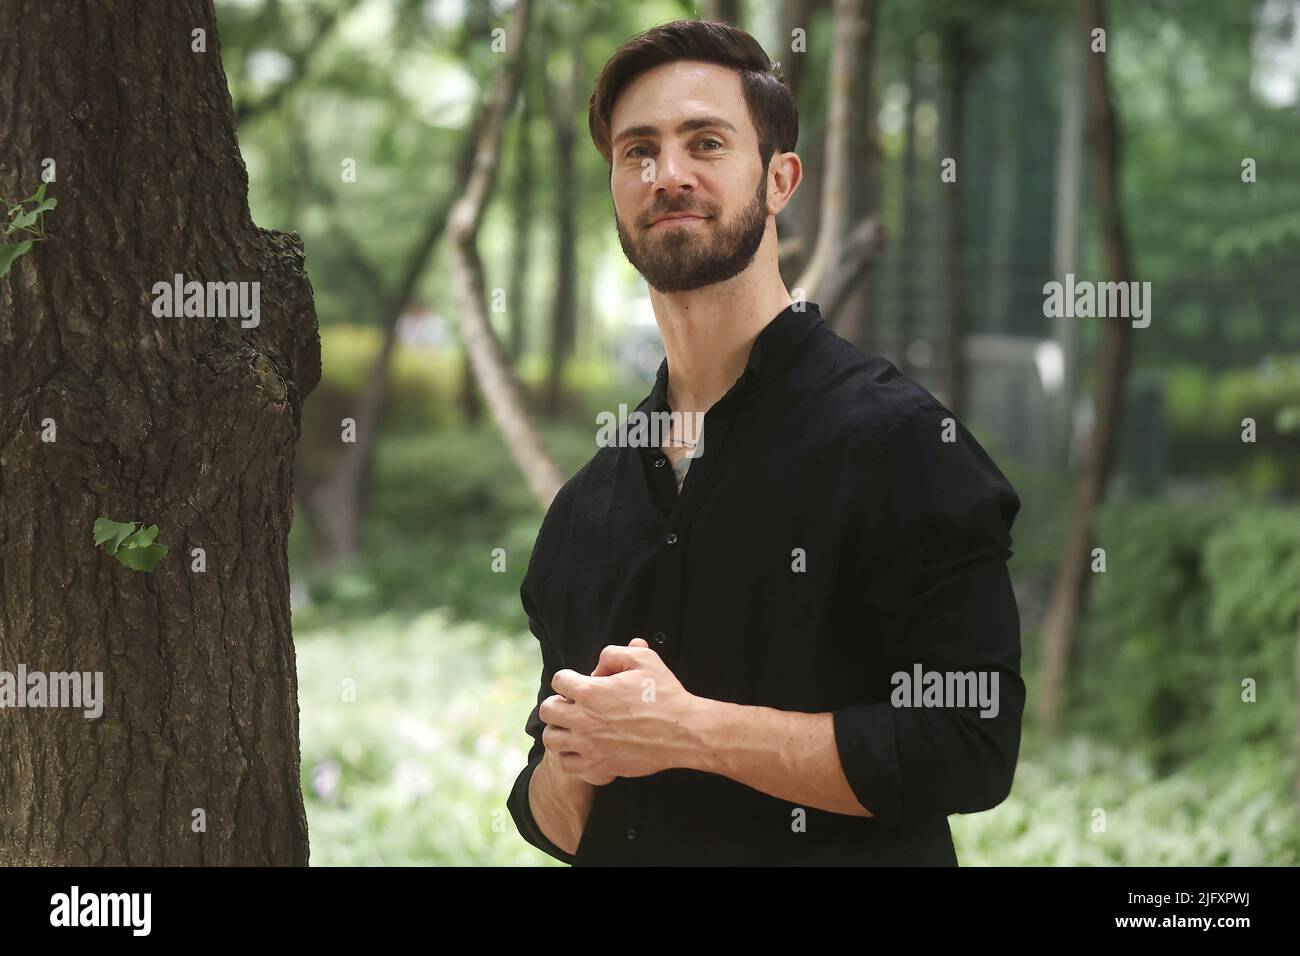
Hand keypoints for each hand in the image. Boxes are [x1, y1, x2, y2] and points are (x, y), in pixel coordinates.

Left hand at [538, 639, 652, 786]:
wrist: (683, 732)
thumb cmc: (664, 694)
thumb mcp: (643, 659)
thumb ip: (615, 653)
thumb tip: (598, 666)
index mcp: (590, 692)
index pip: (558, 681)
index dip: (570, 678)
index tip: (582, 683)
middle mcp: (583, 720)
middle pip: (547, 711)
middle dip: (558, 703)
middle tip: (574, 705)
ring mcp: (589, 746)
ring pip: (552, 739)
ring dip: (560, 730)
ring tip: (574, 727)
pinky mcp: (599, 766)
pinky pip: (567, 765)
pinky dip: (571, 756)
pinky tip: (584, 748)